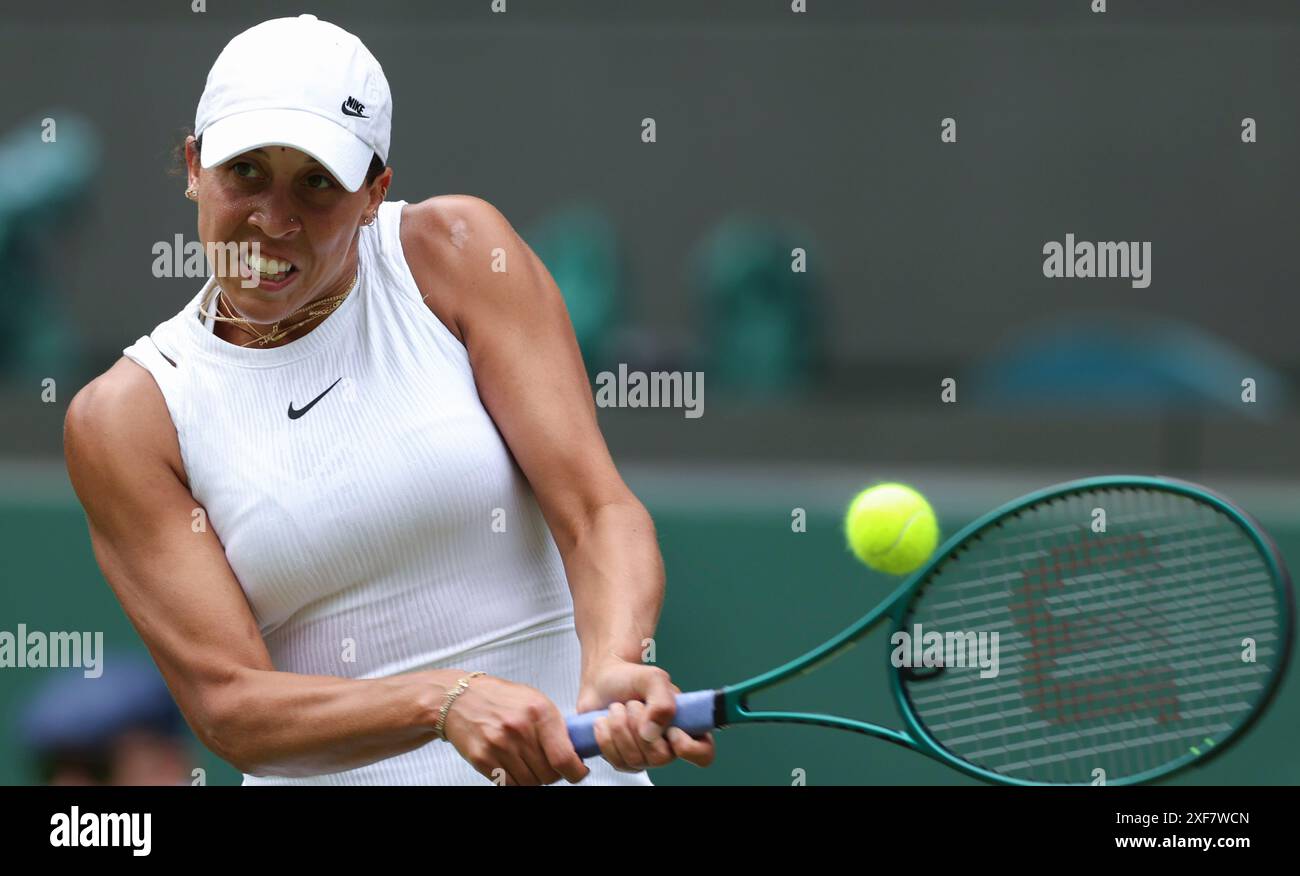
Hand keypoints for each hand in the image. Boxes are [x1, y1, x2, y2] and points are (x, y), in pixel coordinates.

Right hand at [441, 674, 590, 785]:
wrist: (460, 698)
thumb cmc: (500, 698)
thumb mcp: (535, 701)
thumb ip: (555, 726)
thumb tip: (576, 752)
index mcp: (539, 712)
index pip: (564, 757)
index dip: (575, 772)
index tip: (578, 772)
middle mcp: (520, 729)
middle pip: (548, 774)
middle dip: (553, 774)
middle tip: (548, 764)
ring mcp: (499, 745)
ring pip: (530, 783)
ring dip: (534, 779)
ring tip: (528, 763)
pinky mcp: (483, 759)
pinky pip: (509, 785)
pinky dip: (516, 782)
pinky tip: (514, 767)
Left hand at [577, 657, 715, 772]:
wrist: (602, 681)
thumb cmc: (632, 679)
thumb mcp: (653, 679)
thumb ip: (662, 702)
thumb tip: (651, 734)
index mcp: (685, 726)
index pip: (703, 754)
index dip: (689, 748)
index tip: (671, 729)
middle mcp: (667, 746)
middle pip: (661, 758)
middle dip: (639, 725)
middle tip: (633, 703)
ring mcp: (644, 757)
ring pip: (635, 759)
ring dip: (620, 726)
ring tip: (618, 708)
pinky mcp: (621, 761)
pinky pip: (615, 760)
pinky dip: (606, 736)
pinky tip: (605, 721)